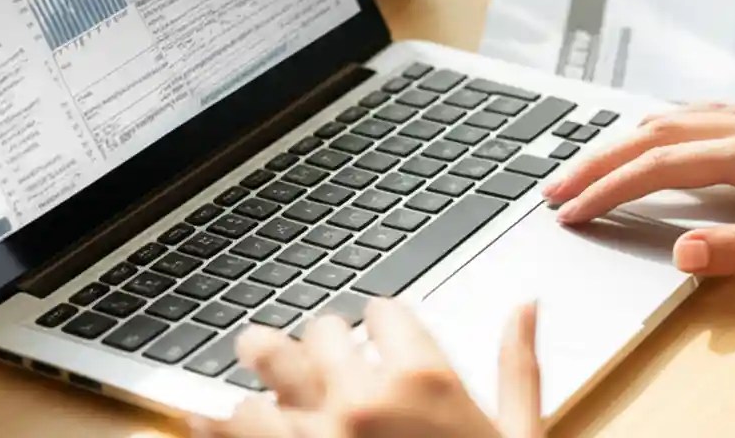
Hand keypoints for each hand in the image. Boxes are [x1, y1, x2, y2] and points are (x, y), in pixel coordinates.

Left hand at [192, 299, 541, 437]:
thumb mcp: (521, 435)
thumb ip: (519, 368)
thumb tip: (526, 309)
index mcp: (425, 381)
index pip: (382, 312)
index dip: (381, 324)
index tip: (381, 339)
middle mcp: (361, 399)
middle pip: (318, 332)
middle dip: (322, 343)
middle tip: (324, 360)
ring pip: (265, 373)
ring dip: (266, 379)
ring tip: (265, 381)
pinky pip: (228, 431)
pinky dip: (214, 424)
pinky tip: (209, 419)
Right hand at [544, 105, 734, 276]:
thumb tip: (678, 252)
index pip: (660, 167)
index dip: (608, 189)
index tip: (571, 212)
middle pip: (654, 134)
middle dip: (598, 160)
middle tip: (555, 189)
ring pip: (675, 118)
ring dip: (626, 141)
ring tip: (590, 165)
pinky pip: (704, 114)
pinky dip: (663, 126)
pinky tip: (659, 137)